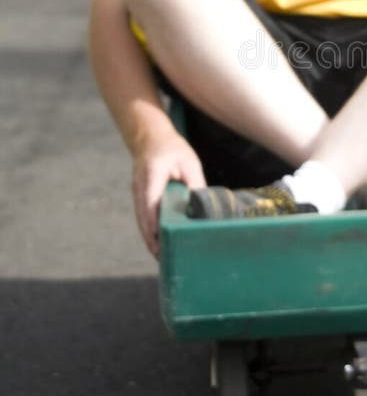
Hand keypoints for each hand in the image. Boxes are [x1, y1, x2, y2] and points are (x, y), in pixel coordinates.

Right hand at [131, 132, 205, 257]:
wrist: (150, 137)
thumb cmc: (173, 150)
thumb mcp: (189, 163)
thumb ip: (194, 183)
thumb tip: (202, 207)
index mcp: (152, 173)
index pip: (150, 200)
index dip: (153, 221)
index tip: (159, 237)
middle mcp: (140, 184)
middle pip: (142, 216)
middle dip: (151, 238)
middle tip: (163, 258)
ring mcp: (136, 191)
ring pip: (140, 219)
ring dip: (149, 238)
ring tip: (161, 258)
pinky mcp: (138, 196)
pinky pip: (142, 217)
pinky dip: (148, 231)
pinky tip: (157, 244)